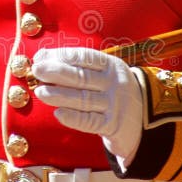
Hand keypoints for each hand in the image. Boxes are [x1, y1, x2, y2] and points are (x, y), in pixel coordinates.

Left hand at [32, 47, 143, 164]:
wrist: (144, 118)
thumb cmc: (111, 91)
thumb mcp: (101, 74)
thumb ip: (75, 66)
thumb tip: (41, 56)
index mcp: (111, 66)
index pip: (85, 57)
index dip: (62, 56)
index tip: (41, 57)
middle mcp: (115, 83)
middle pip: (83, 77)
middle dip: (57, 72)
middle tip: (37, 70)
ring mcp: (115, 105)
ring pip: (84, 99)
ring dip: (60, 95)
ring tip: (41, 92)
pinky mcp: (113, 126)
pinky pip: (90, 121)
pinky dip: (74, 118)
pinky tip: (58, 114)